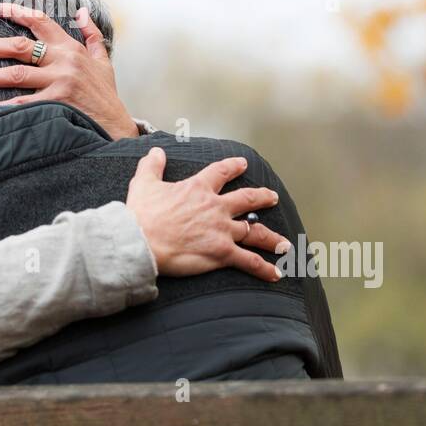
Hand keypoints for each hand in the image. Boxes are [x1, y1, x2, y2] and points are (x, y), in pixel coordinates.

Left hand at [0, 0, 138, 139]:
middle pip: (19, 47)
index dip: (14, 11)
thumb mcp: (102, 60)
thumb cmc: (106, 94)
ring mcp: (58, 82)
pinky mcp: (55, 103)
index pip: (40, 21)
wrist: (116, 125)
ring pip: (15, 75)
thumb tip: (82, 10)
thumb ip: (92, 34)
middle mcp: (63, 61)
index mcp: (71, 48)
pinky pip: (20, 103)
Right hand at [125, 148, 289, 281]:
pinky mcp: (221, 253)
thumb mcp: (143, 183)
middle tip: (272, 197)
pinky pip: (249, 261)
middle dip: (262, 198)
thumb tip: (155, 151)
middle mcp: (215, 207)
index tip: (242, 164)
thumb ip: (152, 165)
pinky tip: (276, 274)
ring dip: (271, 238)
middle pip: (246, 200)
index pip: (220, 172)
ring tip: (284, 243)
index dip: (233, 167)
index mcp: (197, 189)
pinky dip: (264, 268)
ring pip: (254, 232)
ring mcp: (221, 231)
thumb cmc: (141, 214)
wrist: (141, 241)